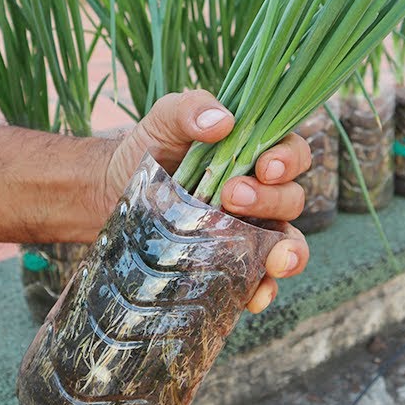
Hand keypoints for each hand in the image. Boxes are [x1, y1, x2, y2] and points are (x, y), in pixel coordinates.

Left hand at [102, 90, 311, 312]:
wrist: (111, 192)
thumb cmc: (149, 148)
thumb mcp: (164, 119)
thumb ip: (191, 107)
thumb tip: (222, 121)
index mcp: (258, 153)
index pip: (294, 153)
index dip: (289, 160)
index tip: (265, 166)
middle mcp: (264, 193)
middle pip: (292, 198)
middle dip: (270, 199)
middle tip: (230, 196)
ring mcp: (252, 232)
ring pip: (289, 242)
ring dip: (289, 251)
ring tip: (276, 259)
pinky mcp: (234, 263)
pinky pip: (261, 281)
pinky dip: (264, 290)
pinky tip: (254, 297)